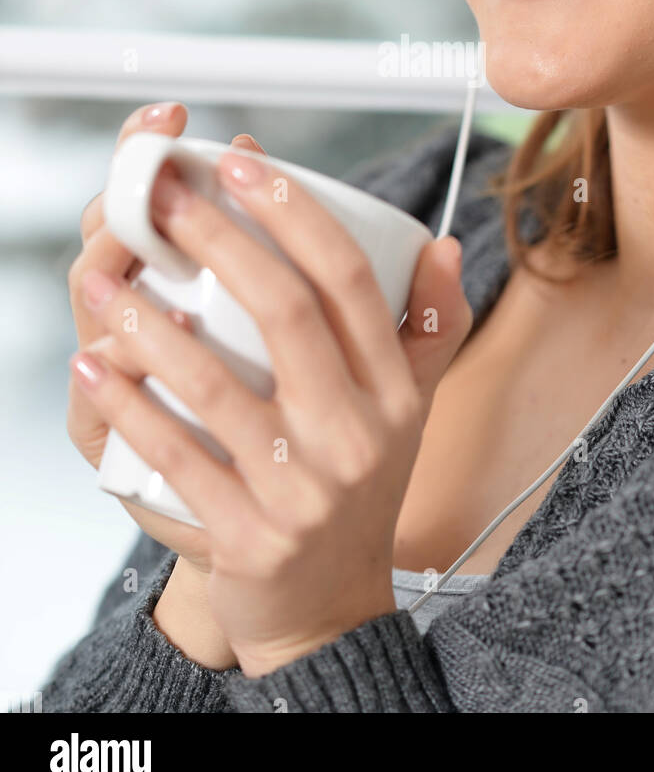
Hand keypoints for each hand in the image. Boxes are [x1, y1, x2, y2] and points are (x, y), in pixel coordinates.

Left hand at [69, 149, 471, 676]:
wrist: (328, 609)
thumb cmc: (361, 488)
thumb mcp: (411, 408)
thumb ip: (432, 324)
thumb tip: (440, 241)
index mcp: (396, 391)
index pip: (351, 280)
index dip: (294, 211)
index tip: (239, 162)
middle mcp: (357, 436)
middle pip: (286, 314)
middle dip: (216, 239)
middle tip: (162, 197)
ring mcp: (303, 489)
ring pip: (217, 385)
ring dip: (149, 323)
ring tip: (105, 277)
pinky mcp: (247, 534)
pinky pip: (176, 457)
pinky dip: (128, 407)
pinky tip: (94, 365)